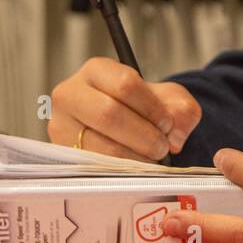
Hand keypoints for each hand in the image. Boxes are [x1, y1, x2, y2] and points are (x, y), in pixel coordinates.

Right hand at [47, 57, 201, 161]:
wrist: (119, 125)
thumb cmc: (140, 107)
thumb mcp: (167, 98)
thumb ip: (182, 109)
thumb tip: (176, 134)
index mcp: (96, 70)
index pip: (125, 84)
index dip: (151, 108)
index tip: (167, 124)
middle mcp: (70, 94)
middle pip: (109, 114)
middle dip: (144, 136)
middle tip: (162, 147)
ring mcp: (61, 126)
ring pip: (101, 146)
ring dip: (136, 158)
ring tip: (151, 159)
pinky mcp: (63, 154)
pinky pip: (95, 168)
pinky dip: (122, 172)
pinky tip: (135, 168)